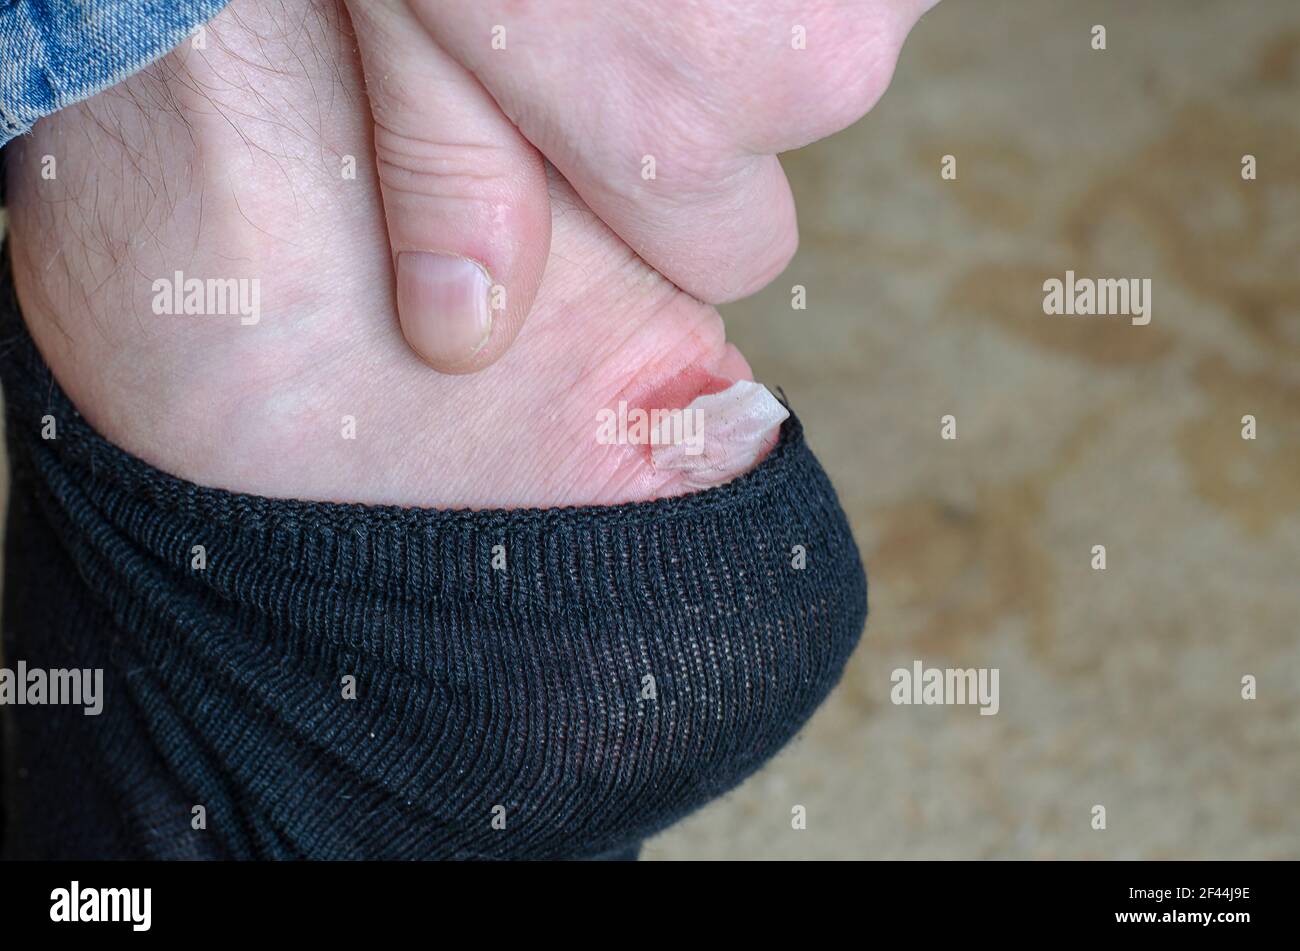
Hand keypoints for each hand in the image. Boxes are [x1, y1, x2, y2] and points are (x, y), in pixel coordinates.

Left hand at [344, 0, 936, 370]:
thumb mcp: (410, 3)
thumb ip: (448, 174)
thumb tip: (463, 338)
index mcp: (671, 126)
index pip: (728, 253)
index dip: (664, 180)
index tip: (606, 94)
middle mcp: (814, 66)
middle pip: (791, 140)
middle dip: (728, 83)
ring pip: (840, 37)